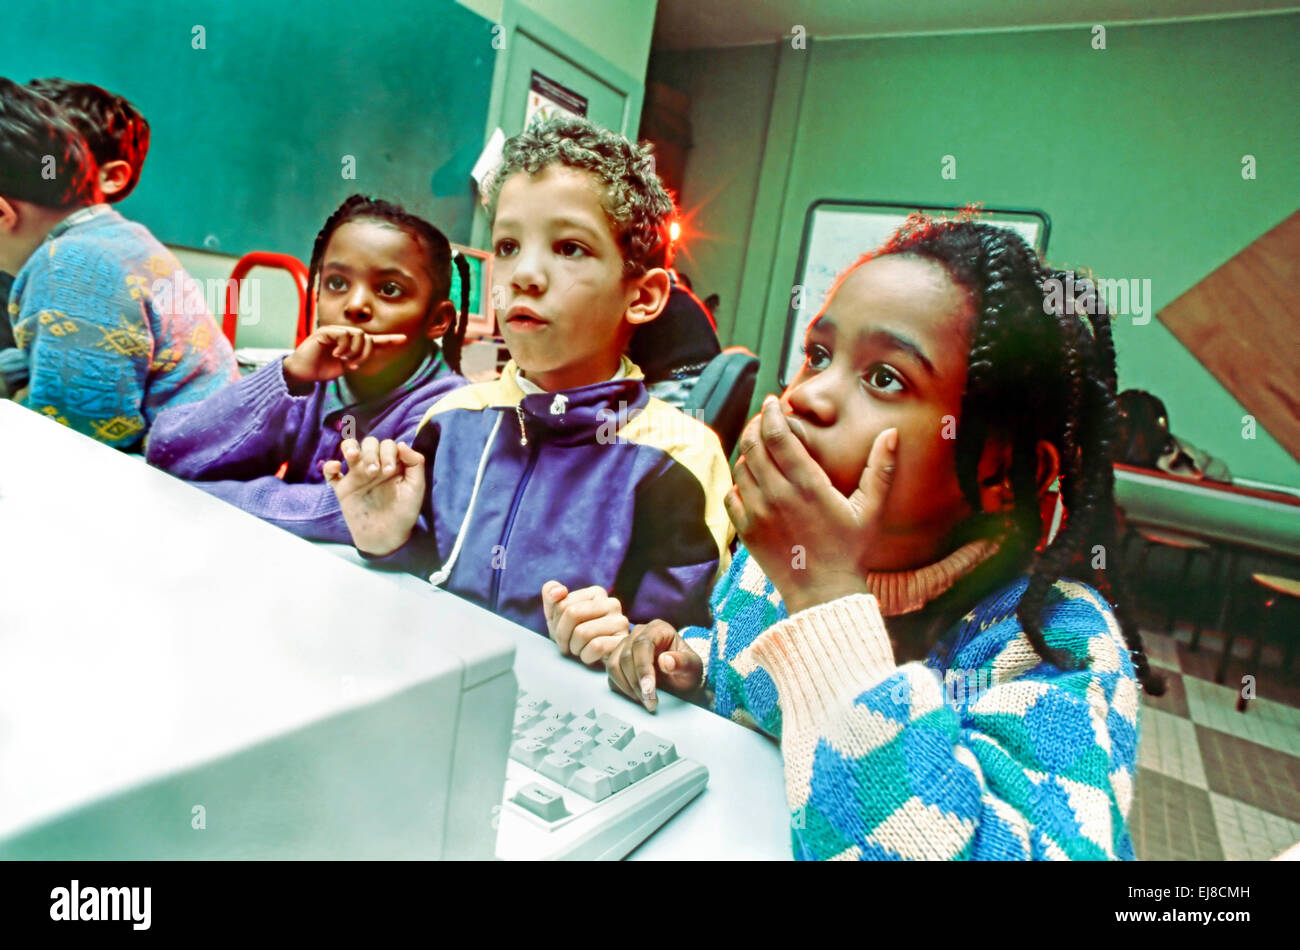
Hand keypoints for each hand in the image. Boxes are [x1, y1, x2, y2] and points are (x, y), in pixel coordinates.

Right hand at [283, 325, 406, 386]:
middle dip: (365, 353)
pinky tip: (337, 355)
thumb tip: (363, 359)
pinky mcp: (325, 332)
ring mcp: (335, 331)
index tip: (403, 339)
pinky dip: (344, 347)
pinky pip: (344, 334)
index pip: (372, 340)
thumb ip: (356, 360)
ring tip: (344, 360)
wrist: (303, 372)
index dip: (388, 340)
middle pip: (367, 337)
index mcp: (351, 343)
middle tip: (353, 365)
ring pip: (358, 334)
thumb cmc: (321, 369)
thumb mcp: (344, 366)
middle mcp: (345, 334)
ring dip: (355, 351)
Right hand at [322, 436, 424, 554]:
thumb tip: (402, 443)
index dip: (388, 452)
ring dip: (350, 448)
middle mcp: (375, 466)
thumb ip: (415, 463)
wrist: (387, 536)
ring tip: (352, 457)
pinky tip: (336, 467)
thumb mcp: (416, 487)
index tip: (389, 471)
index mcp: (392, 464)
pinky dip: (329, 466)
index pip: (387, 445)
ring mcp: (357, 476)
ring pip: (349, 449)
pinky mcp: (343, 488)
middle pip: (369, 443)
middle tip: (375, 472)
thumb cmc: (404, 512)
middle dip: (371, 453)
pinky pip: (330, 473)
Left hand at [542, 582, 629, 663]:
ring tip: (579, 650)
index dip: (556, 623)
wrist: (590, 662)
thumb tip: (559, 591)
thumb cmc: (571, 635)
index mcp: (596, 593)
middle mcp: (612, 603)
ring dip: (574, 647)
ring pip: (582, 632)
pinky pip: (596, 646)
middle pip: (572, 614)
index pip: (563, 604)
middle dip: (562, 635)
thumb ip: (550, 593)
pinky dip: (586, 656)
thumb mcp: (555, 614)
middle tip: (566, 645)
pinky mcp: (623, 641)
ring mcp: (620, 622)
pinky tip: (590, 656)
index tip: (561, 631)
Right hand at [605, 620, 702, 712]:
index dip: (643, 668)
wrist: (681, 679)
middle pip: (626, 656)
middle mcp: (638, 634)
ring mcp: (625, 646)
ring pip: (614, 665)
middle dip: (637, 682)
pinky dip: (622, 689)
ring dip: (628, 687)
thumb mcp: (693, 667)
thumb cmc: (686, 670)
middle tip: (650, 701)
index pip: (643, 644)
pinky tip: (637, 696)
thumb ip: (683, 662)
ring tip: (645, 700)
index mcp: (658, 629)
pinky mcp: (617, 661)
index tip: (648, 688)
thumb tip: (666, 660)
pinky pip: (611, 675)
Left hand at [727, 396, 898, 614]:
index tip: (775, 402)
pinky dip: (738, 483)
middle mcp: (777, 496)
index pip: (778, 436)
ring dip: (748, 452)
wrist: (823, 593)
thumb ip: (880, 470)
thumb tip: (892, 434)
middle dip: (756, 425)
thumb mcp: (871, 510)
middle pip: (753, 445)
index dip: (772, 413)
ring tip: (760, 446)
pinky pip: (732, 494)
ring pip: (741, 468)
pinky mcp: (747, 530)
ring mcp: (758, 513)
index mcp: (807, 486)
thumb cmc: (850, 550)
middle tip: (764, 418)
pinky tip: (751, 480)